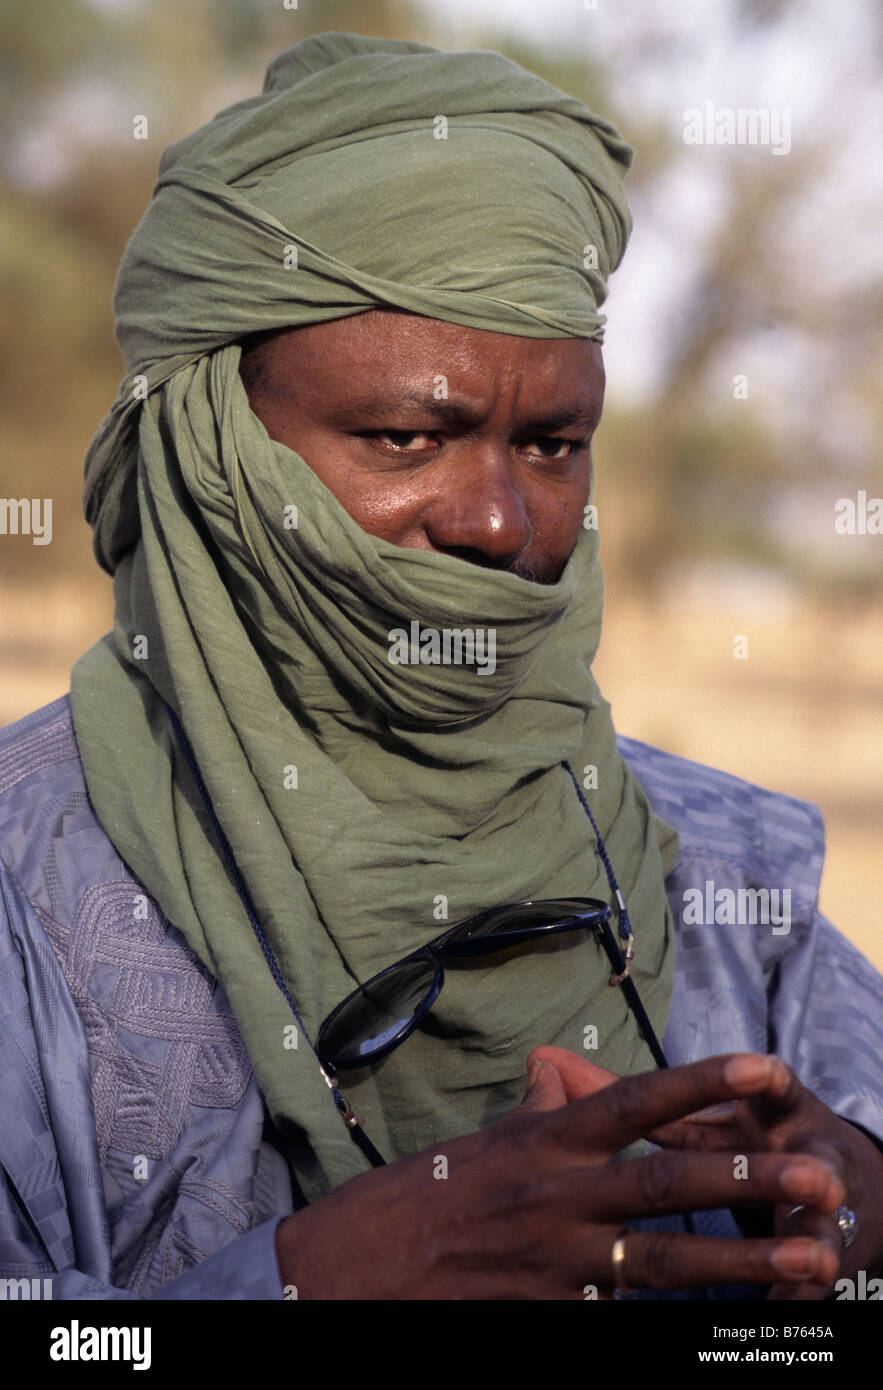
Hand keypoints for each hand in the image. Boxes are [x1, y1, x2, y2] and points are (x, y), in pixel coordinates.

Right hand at [274, 1052, 843, 1298]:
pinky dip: (677, 1317)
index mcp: (546, 1141)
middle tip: (818, 1178)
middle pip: (667, 1182)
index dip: (702, 1081)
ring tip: (811, 1259)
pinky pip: (626, 1313)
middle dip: (748, 1179)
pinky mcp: (553, 1312)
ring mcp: (559, 1259)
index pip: (636, 1101)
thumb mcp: (486, 1140)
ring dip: (743, 1260)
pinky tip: (729, 1323)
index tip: (764, 1068)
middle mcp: (559, 1194)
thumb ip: (539, 1110)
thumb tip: (561, 1068)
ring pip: (666, 1259)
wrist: (360, 1268)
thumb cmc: (423, 1195)